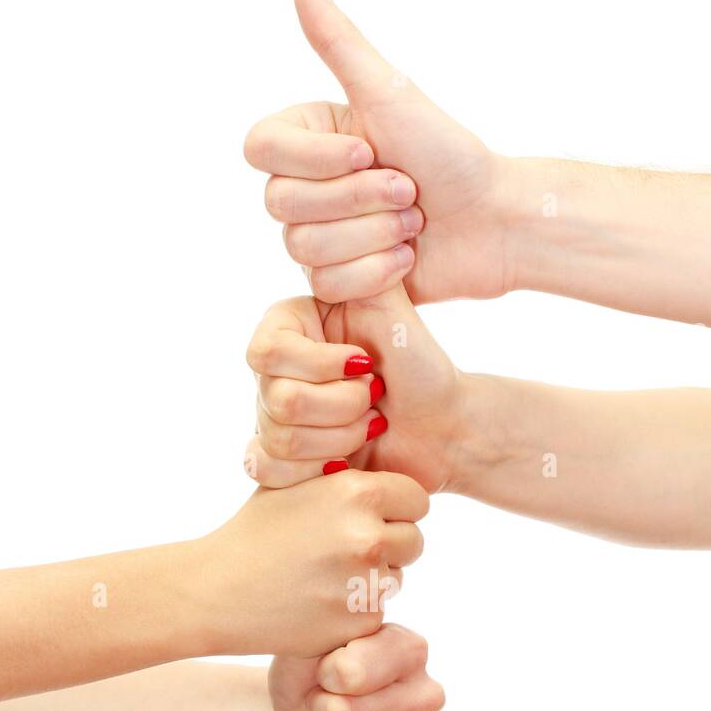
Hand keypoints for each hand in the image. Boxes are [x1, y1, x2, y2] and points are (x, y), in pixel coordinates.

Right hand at [195, 470, 427, 656]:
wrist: (217, 591)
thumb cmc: (255, 532)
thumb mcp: (294, 484)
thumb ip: (342, 473)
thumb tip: (380, 444)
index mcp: (357, 494)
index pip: (416, 499)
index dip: (397, 508)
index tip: (377, 517)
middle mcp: (369, 537)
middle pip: (413, 541)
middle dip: (389, 546)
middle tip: (345, 551)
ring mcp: (366, 584)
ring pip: (396, 579)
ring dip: (373, 579)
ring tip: (324, 576)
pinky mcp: (359, 623)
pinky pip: (376, 612)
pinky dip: (354, 610)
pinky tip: (318, 602)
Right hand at [244, 0, 510, 305]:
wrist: (493, 221)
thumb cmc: (449, 155)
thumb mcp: (390, 94)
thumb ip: (339, 42)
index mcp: (309, 139)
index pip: (261, 150)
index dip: (315, 160)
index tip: (370, 150)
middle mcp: (307, 187)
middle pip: (283, 205)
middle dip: (357, 199)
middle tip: (409, 190)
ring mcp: (322, 237)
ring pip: (305, 249)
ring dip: (372, 235)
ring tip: (413, 223)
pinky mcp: (342, 280)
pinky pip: (328, 284)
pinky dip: (376, 271)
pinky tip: (407, 259)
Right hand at [245, 286, 463, 492]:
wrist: (442, 430)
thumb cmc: (422, 371)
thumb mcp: (393, 313)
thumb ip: (356, 273)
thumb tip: (330, 238)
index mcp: (289, 325)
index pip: (267, 351)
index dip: (321, 367)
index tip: (367, 364)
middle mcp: (273, 368)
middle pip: (277, 400)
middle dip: (343, 407)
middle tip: (376, 400)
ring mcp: (273, 413)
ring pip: (280, 439)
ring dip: (340, 439)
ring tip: (370, 427)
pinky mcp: (282, 457)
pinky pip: (268, 469)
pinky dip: (316, 472)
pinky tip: (345, 461)